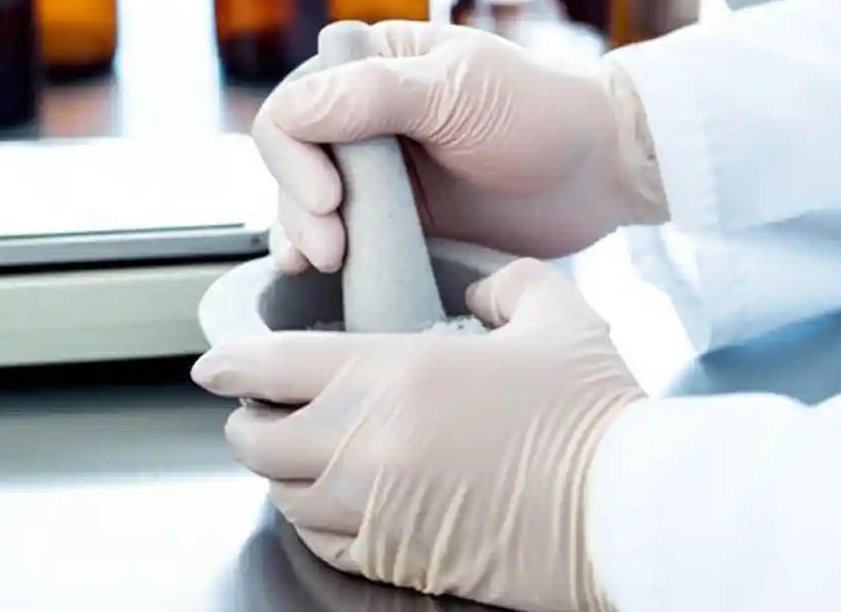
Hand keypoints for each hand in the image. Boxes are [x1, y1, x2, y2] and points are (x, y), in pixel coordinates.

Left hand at [192, 259, 644, 610]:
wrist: (625, 508)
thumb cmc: (593, 415)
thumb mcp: (556, 315)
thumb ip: (506, 284)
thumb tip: (480, 288)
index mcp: (396, 375)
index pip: (273, 367)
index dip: (231, 363)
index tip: (214, 364)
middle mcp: (368, 446)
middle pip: (258, 440)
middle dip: (249, 421)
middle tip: (261, 408)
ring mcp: (377, 509)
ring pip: (282, 496)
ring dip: (280, 471)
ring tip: (298, 452)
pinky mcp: (397, 557)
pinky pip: (321, 541)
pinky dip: (312, 517)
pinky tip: (333, 501)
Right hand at [255, 21, 667, 272]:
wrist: (599, 172)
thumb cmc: (538, 111)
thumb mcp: (456, 89)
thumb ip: (372, 95)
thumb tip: (292, 110)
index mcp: (369, 68)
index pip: (292, 111)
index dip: (294, 159)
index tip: (329, 197)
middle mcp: (365, 121)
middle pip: (292, 168)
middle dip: (300, 210)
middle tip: (331, 249)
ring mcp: (383, 177)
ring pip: (311, 211)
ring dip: (307, 239)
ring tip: (329, 264)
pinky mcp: (403, 224)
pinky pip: (350, 243)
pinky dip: (333, 262)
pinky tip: (327, 277)